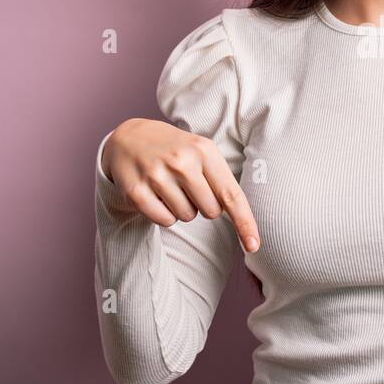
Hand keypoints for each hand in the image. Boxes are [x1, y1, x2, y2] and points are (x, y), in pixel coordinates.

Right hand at [102, 117, 260, 253]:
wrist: (129, 137)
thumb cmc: (175, 150)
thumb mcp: (201, 152)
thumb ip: (221, 181)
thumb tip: (242, 218)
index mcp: (204, 150)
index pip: (231, 195)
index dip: (245, 222)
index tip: (254, 246)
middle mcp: (182, 161)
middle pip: (210, 212)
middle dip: (203, 206)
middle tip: (187, 186)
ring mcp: (157, 175)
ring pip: (187, 217)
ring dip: (182, 209)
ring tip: (169, 186)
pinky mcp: (136, 190)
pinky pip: (164, 221)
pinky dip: (164, 215)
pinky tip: (156, 195)